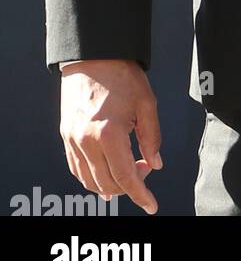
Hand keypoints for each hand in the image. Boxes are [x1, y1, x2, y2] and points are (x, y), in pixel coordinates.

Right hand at [59, 60, 161, 213]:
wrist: (94, 55)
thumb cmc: (122, 75)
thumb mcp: (147, 103)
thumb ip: (152, 137)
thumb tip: (155, 164)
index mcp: (109, 134)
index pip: (125, 177)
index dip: (140, 195)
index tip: (151, 205)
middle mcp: (87, 141)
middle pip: (106, 183)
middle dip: (129, 186)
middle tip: (145, 172)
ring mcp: (73, 140)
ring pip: (88, 180)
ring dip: (108, 186)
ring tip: (127, 178)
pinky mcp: (66, 135)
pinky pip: (76, 168)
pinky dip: (90, 178)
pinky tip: (103, 175)